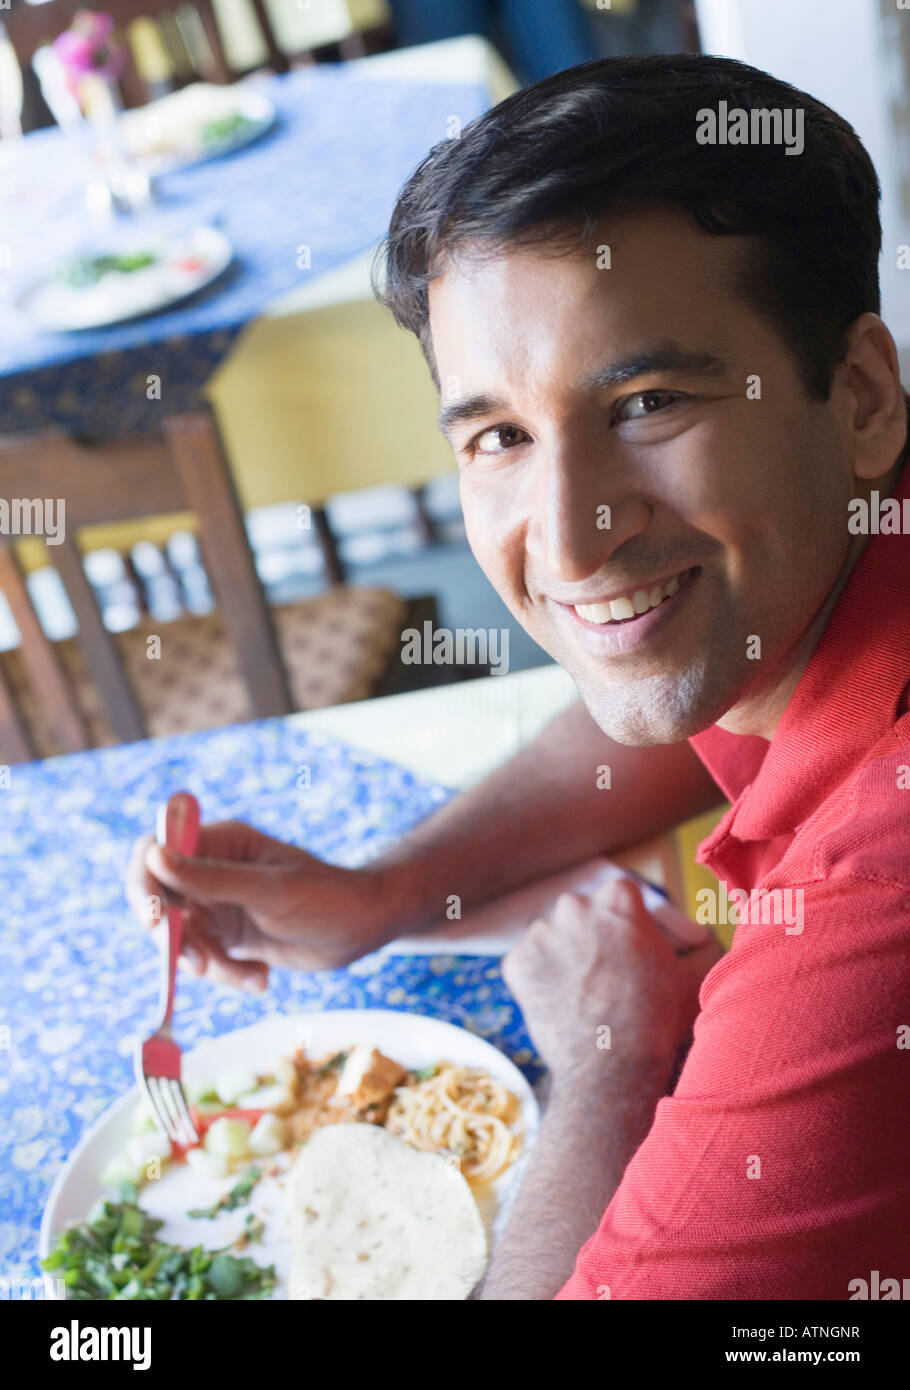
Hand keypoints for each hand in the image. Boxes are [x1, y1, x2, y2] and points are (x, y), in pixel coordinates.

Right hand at [126, 819, 396, 991]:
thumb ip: (211, 878)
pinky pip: (204, 959)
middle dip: (175, 938)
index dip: (145, 884)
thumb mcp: (270, 889)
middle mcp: (209, 869)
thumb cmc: (326, 897)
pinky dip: (226, 974)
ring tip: (253, 976)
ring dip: (209, 964)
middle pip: (159, 900)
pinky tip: (261, 980)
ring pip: (180, 940)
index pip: (154, 851)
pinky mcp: (226, 935)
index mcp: (218, 842)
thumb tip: (153, 855)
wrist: (363, 929)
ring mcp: (216, 903)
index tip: (157, 920)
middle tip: (200, 965)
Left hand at [502, 878, 722, 1085]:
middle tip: (610, 972)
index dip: (632, 926)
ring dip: (565, 956)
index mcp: (618, 898)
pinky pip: (527, 964)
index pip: (623, 900)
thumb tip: (706, 937)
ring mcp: (541, 933)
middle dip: (595, 938)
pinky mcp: (516, 963)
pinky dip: (539, 979)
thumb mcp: (695, 979)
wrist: (612, 1068)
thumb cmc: (659, 1021)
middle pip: (584, 915)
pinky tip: (560, 1001)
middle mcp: (574, 905)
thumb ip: (704, 949)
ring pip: (553, 938)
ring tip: (584, 991)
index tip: (637, 949)